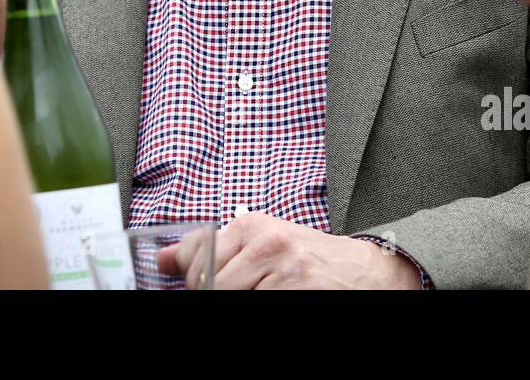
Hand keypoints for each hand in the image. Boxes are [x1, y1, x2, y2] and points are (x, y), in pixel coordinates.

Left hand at [158, 212, 421, 288]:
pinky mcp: (299, 292)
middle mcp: (268, 243)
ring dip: (239, 299)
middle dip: (215, 293)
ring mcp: (285, 272)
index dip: (191, 278)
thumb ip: (213, 249)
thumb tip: (161, 260)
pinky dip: (259, 304)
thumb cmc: (313, 260)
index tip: (189, 282)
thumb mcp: (263, 243)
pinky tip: (274, 296)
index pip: (197, 254)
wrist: (369, 273)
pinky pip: (257, 304)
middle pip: (210, 284)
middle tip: (244, 287)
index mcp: (254, 225)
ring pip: (228, 295)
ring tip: (264, 289)